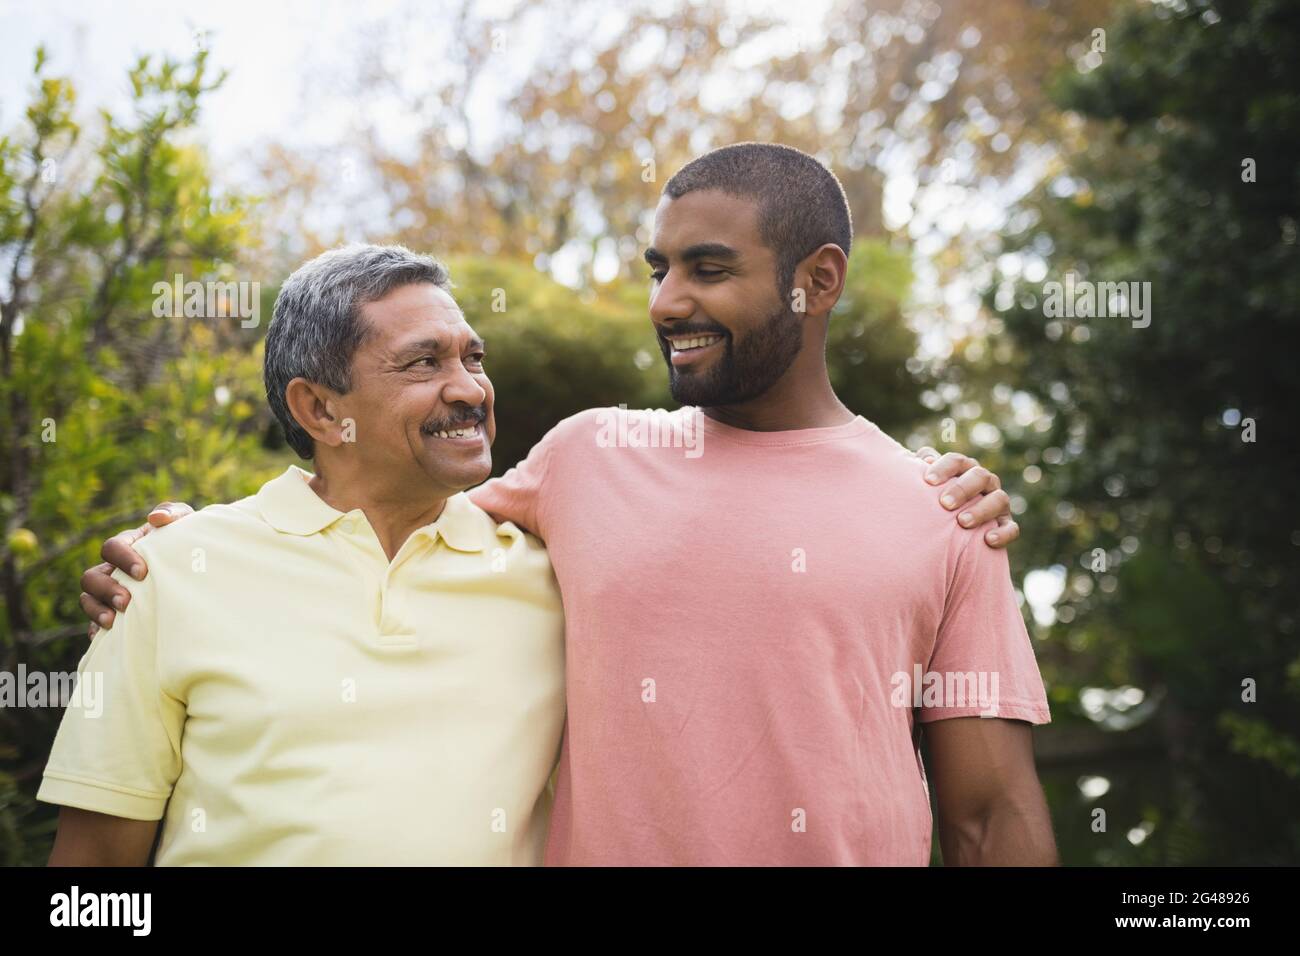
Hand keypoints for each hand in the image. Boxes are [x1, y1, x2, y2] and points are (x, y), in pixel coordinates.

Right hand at [80, 502, 194, 637]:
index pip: (111, 547)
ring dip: (97, 610)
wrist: (199, 568)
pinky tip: (111, 636)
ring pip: (87, 599)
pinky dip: (98, 630)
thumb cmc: (188, 542)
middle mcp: (113, 569)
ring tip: (114, 621)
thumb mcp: (186, 523)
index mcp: (128, 545)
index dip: (121, 559)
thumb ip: (173, 512)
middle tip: (127, 601)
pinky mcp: (115, 613)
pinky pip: (94, 624)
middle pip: (90, 577)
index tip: (142, 572)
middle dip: (105, 589)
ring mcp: (110, 591)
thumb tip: (156, 518)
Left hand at [913, 447, 1017, 548]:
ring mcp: (998, 503)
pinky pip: (1011, 527)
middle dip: (962, 488)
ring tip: (962, 522)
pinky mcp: (1005, 524)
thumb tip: (924, 459)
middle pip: (980, 476)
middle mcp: (985, 482)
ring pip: (999, 499)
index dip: (944, 468)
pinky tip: (988, 540)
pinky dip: (1003, 533)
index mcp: (964, 470)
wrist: (950, 533)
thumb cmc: (933, 503)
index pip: (957, 461)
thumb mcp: (926, 487)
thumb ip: (921, 469)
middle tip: (945, 503)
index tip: (928, 481)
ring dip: (981, 510)